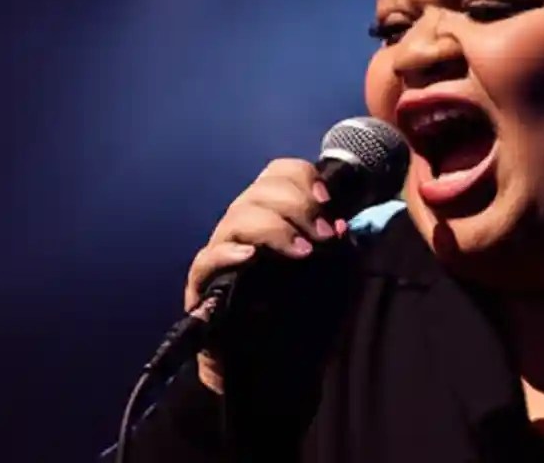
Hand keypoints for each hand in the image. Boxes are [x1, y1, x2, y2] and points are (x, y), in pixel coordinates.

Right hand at [183, 158, 344, 393]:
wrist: (276, 369)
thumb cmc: (304, 316)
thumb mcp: (333, 273)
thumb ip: (336, 244)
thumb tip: (339, 223)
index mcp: (275, 214)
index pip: (278, 173)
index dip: (302, 178)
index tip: (327, 201)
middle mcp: (246, 225)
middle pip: (260, 190)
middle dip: (296, 204)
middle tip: (322, 236)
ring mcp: (223, 252)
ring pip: (238, 217)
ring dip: (274, 228)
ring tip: (302, 253)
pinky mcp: (204, 283)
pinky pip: (207, 259)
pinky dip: (228, 254)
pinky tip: (250, 258)